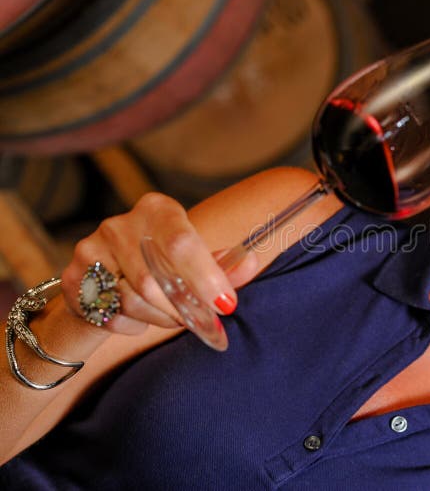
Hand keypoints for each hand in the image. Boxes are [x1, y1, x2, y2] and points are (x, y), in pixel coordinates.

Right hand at [60, 193, 251, 334]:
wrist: (110, 279)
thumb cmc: (164, 266)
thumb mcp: (197, 260)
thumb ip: (225, 266)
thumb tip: (251, 264)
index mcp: (158, 210)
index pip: (182, 242)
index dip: (205, 277)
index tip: (225, 304)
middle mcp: (121, 224)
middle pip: (155, 279)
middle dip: (182, 308)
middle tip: (197, 319)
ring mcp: (92, 248)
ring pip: (130, 300)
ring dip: (159, 319)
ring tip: (170, 318)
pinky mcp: (73, 277)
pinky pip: (108, 314)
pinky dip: (131, 325)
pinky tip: (139, 319)